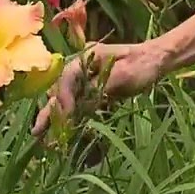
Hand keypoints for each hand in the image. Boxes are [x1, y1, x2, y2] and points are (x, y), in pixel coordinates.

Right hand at [31, 41, 167, 134]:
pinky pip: (78, 104)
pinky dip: (70, 118)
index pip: (66, 78)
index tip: (66, 115)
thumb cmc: (141, 64)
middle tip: (37, 131)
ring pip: (66, 99)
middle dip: (50, 111)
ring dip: (56, 117)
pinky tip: (62, 131)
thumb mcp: (121, 75)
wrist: (157, 60)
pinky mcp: (94, 90)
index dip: (63, 97)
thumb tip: (77, 103)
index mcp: (86, 57)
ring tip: (43, 136)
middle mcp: (82, 67)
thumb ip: (97, 88)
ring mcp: (87, 78)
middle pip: (61, 90)